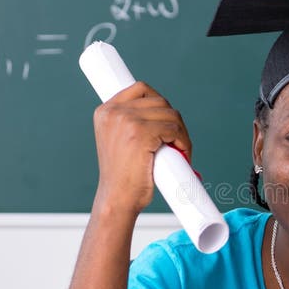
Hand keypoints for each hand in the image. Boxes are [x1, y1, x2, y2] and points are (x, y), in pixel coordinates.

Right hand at [93, 81, 191, 215]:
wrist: (116, 199)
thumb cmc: (122, 176)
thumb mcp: (118, 141)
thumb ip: (131, 123)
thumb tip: (163, 110)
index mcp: (105, 111)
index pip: (141, 89)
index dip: (159, 102)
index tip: (168, 120)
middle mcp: (114, 112)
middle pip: (160, 101)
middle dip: (174, 120)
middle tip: (178, 142)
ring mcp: (126, 121)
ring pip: (170, 114)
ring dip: (181, 132)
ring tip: (181, 150)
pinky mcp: (141, 134)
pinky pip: (173, 129)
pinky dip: (183, 141)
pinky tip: (182, 153)